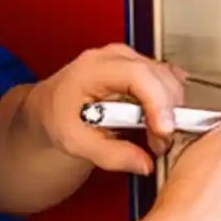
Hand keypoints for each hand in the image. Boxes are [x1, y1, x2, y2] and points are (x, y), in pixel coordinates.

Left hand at [26, 43, 185, 175]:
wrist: (50, 105)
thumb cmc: (57, 115)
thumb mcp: (74, 142)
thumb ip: (110, 155)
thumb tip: (144, 163)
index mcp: (94, 69)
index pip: (136, 75)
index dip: (157, 101)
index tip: (163, 129)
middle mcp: (114, 57)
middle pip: (158, 76)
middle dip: (166, 113)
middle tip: (158, 142)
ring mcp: (129, 59)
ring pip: (167, 78)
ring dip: (170, 110)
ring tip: (154, 136)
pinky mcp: (139, 66)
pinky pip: (166, 80)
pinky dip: (170, 103)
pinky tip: (157, 122)